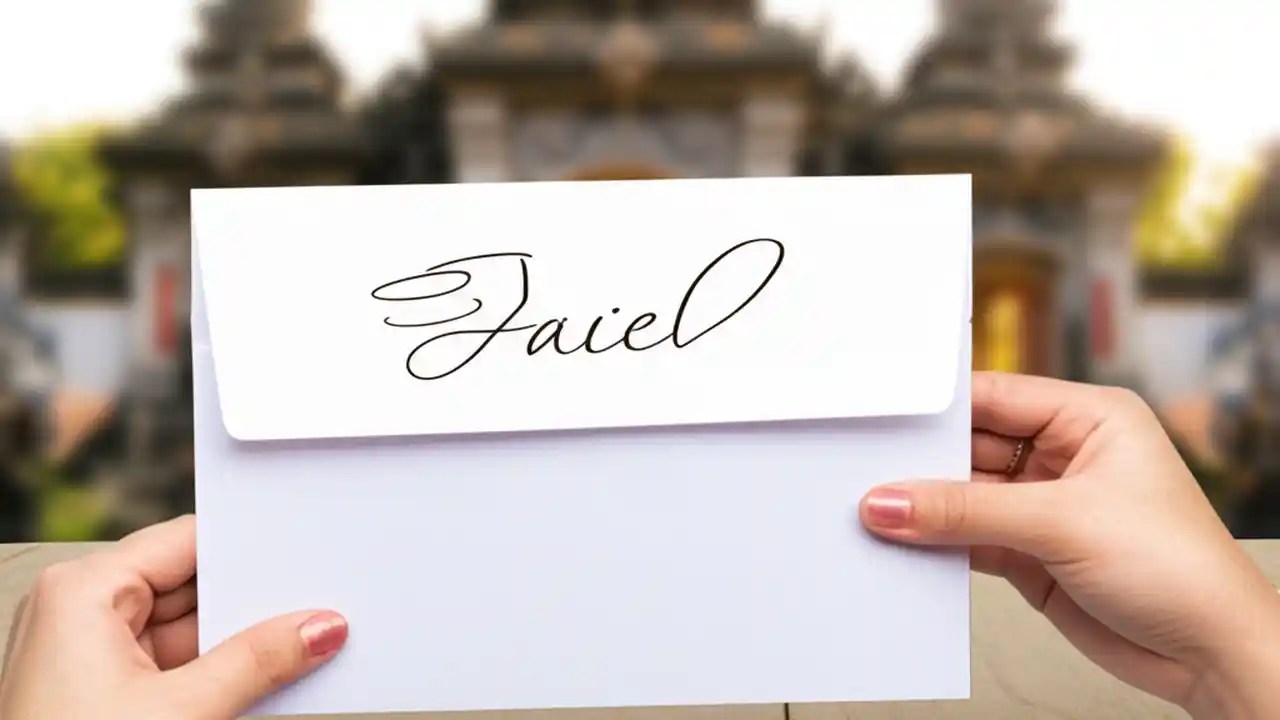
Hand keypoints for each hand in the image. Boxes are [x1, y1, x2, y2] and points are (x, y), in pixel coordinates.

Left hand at [0, 515, 347, 719]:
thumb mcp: (182, 712)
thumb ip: (259, 662)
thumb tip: (318, 628)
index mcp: (82, 590)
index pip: (187, 541)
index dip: (250, 551)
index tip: (305, 562)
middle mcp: (78, 611)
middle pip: (191, 586)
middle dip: (249, 607)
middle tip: (312, 614)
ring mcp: (86, 653)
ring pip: (187, 630)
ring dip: (237, 648)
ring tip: (290, 656)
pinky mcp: (99, 692)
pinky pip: (172, 665)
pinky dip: (213, 675)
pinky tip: (254, 685)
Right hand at [860, 372, 1279, 718]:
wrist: (1211, 654)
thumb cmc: (1180, 568)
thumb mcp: (1061, 523)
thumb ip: (965, 512)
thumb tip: (889, 503)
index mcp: (1090, 417)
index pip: (995, 396)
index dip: (938, 409)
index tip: (881, 418)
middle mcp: (1065, 455)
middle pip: (972, 447)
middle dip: (923, 464)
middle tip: (862, 470)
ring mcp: (1045, 506)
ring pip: (965, 496)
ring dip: (925, 509)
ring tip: (872, 514)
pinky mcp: (1031, 553)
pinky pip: (968, 538)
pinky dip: (937, 545)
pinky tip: (902, 547)